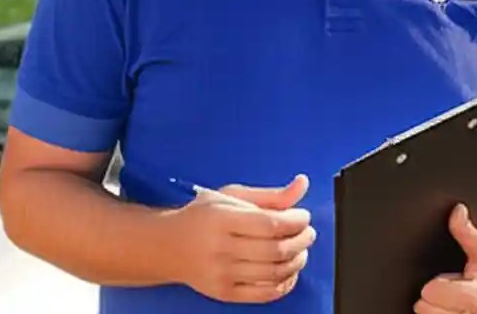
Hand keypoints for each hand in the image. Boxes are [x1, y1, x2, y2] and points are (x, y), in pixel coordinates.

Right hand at [169, 174, 316, 304]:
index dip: (295, 221)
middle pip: (276, 249)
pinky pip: (266, 293)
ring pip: (274, 272)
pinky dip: (286, 283)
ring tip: (300, 249)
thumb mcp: (231, 196)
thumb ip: (269, 194)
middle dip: (302, 240)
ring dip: (297, 260)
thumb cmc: (202, 217)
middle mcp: (220, 248)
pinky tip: (289, 270)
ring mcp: (222, 274)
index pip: (270, 224)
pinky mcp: (226, 293)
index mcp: (221, 219)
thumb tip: (302, 184)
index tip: (303, 216)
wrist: (168, 246)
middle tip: (307, 232)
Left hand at [414, 204, 476, 313]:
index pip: (430, 292)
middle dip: (436, 300)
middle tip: (454, 295)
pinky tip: (462, 311)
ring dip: (441, 311)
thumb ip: (466, 231)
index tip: (450, 282)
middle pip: (426, 309)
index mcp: (474, 297)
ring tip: (458, 305)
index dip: (436, 284)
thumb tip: (457, 211)